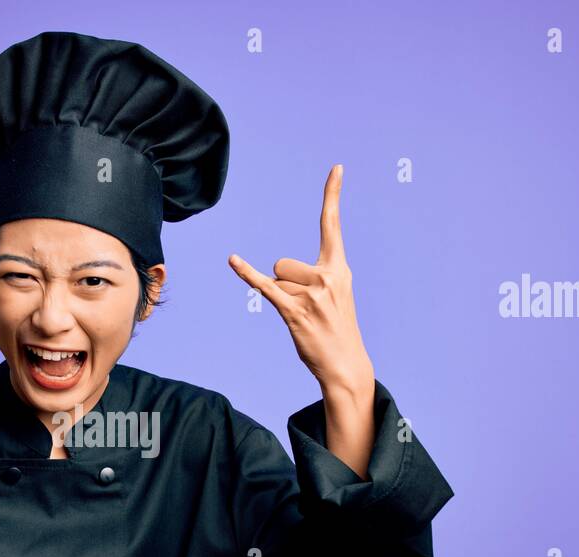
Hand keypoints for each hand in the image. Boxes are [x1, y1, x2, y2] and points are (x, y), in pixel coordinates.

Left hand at [228, 164, 373, 401]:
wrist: (345, 365)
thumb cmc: (336, 329)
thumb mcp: (334, 296)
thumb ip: (313, 277)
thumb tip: (276, 273)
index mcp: (339, 269)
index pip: (332, 225)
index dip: (332, 196)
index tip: (336, 169)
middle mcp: (327, 277)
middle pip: (283, 264)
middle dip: (285, 285)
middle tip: (307, 310)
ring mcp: (311, 295)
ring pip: (276, 282)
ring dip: (282, 300)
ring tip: (302, 319)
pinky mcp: (294, 312)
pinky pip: (264, 287)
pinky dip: (246, 274)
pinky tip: (233, 260)